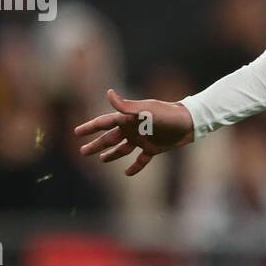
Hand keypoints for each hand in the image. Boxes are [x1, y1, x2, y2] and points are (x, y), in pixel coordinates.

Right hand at [74, 88, 193, 176]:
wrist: (189, 122)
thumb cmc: (167, 114)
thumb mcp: (146, 110)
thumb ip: (126, 105)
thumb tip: (108, 93)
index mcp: (128, 118)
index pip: (104, 123)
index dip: (90, 127)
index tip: (76, 132)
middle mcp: (132, 128)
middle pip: (110, 138)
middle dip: (96, 144)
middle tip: (82, 151)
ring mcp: (142, 139)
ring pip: (122, 149)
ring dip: (111, 154)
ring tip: (101, 160)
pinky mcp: (153, 149)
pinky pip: (141, 160)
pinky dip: (134, 167)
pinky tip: (127, 172)